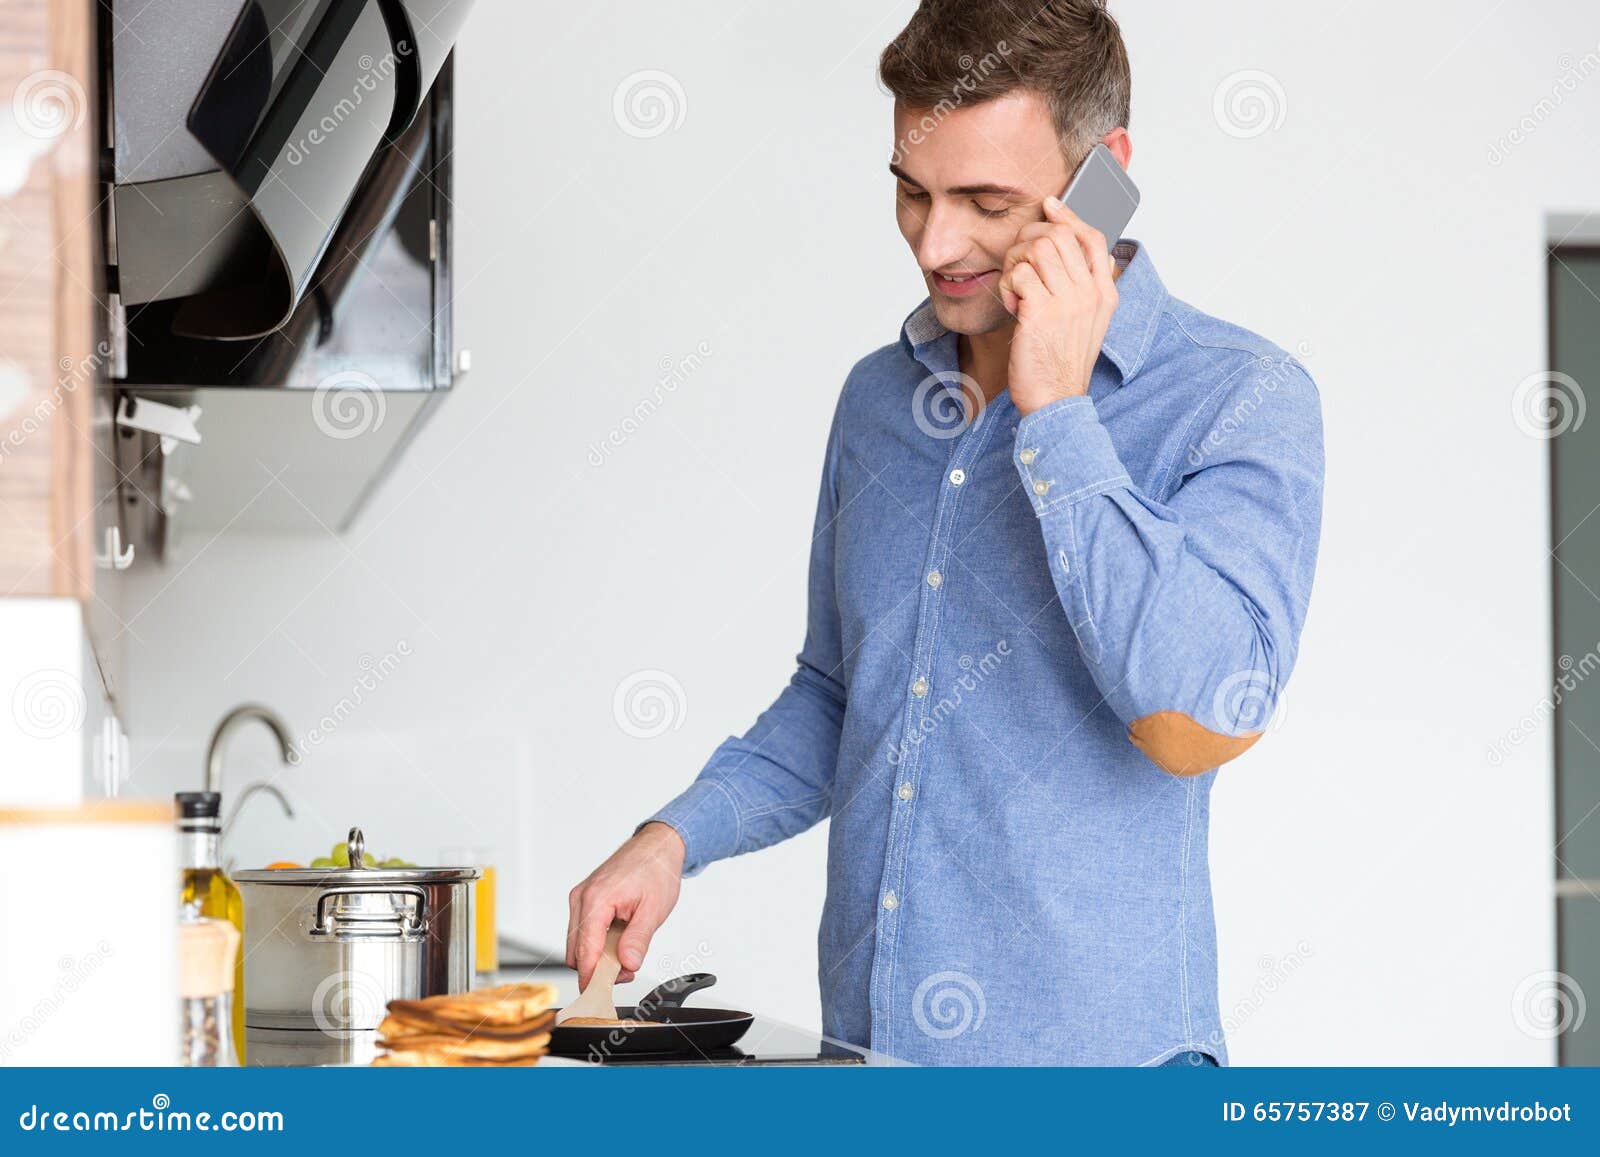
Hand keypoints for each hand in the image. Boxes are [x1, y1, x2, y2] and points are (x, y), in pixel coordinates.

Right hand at [566, 821, 684, 987]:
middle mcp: (582, 898)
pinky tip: (619, 941)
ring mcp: (581, 898)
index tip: (598, 995)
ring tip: (627, 953)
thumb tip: (626, 964)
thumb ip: (638, 940)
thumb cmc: (656, 871)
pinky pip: (584, 931)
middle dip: (598, 969)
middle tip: (626, 970)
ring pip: (578, 943)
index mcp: (596, 900)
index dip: (591, 977)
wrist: (657, 847)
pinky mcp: (585, 900)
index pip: (585, 951)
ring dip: (599, 956)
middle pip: (576, 951)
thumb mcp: (653, 910)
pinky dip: (598, 943)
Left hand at [996, 196, 1118, 416]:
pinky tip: (1012, 306)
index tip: (1049, 206)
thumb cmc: (1062, 362)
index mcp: (1105, 294)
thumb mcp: (1087, 323)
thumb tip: (1079, 250)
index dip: (1069, 216)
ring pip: (1037, 248)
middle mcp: (1091, 294)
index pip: (1093, 237)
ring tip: (1015, 287)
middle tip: (1017, 263)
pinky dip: (1008, 285)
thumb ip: (1085, 288)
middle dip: (1028, 241)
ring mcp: (1068, 302)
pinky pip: (1019, 274)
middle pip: (1059, 235)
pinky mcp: (1041, 313)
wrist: (1056, 401)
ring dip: (1015, 262)